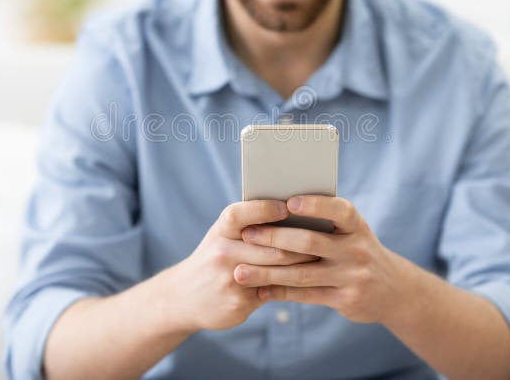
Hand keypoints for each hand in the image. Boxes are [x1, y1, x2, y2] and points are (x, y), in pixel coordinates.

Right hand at [168, 199, 318, 331]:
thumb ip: (250, 226)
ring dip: (303, 264)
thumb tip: (294, 212)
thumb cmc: (214, 258)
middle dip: (300, 241)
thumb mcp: (222, 236)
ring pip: (276, 269)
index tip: (287, 207)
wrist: (183, 297)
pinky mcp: (238, 302)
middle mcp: (222, 252)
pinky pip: (273, 291)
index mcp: (220, 230)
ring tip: (324, 257)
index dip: (264, 209)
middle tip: (325, 236)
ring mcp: (230, 279)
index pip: (240, 214)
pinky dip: (292, 285)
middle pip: (270, 245)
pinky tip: (310, 281)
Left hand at [233, 195, 405, 324]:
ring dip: (268, 272)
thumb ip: (324, 221)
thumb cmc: (358, 250)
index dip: (315, 205)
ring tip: (240, 271)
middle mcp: (356, 250)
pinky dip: (280, 292)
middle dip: (274, 238)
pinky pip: (306, 295)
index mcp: (356, 226)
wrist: (393, 290)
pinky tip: (259, 290)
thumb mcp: (352, 231)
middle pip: (310, 242)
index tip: (288, 201)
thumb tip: (278, 206)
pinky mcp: (345, 300)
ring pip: (302, 273)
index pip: (338, 210)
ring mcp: (352, 277)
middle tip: (247, 235)